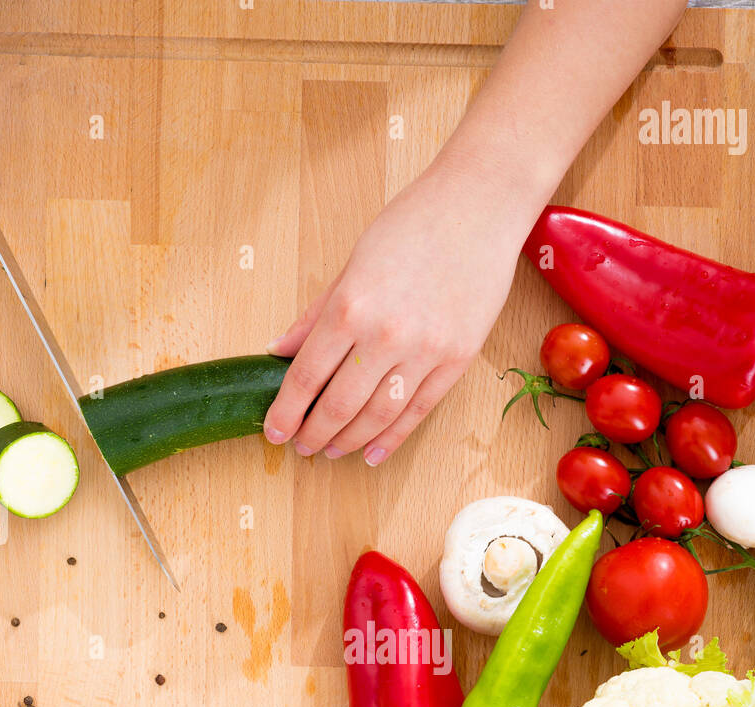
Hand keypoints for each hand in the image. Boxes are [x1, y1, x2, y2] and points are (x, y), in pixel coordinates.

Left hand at [263, 161, 526, 464]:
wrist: (479, 206)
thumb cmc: (412, 225)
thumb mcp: (351, 264)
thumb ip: (315, 315)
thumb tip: (279, 351)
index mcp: (350, 306)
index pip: (306, 377)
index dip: (286, 411)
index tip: (274, 430)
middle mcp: (385, 335)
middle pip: (339, 406)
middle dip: (313, 433)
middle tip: (301, 445)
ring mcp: (425, 351)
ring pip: (377, 417)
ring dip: (348, 441)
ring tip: (331, 451)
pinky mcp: (457, 360)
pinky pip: (417, 412)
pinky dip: (391, 439)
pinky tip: (372, 452)